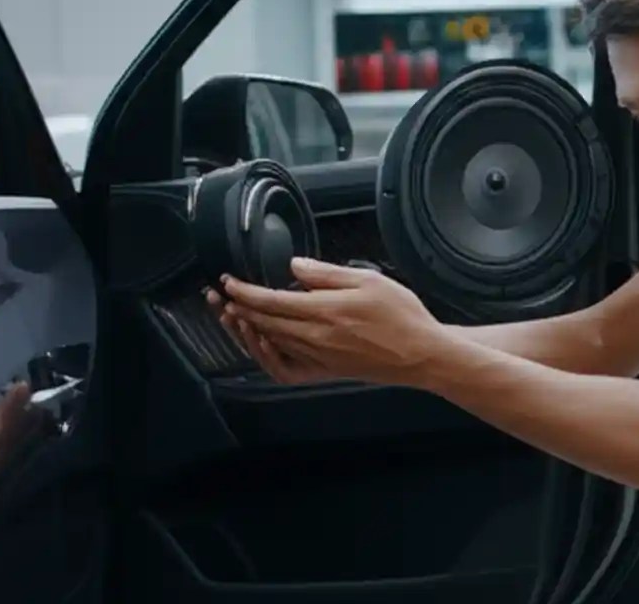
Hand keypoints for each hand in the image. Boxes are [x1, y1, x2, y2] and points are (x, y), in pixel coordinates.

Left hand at [218, 258, 451, 387]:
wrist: (421, 355)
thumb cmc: (401, 316)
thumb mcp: (368, 280)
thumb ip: (326, 273)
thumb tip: (294, 267)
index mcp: (324, 311)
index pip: (270, 301)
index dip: (244, 291)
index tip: (228, 281)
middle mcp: (315, 337)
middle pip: (263, 323)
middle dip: (236, 308)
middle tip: (218, 295)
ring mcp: (318, 358)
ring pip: (269, 343)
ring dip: (246, 329)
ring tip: (231, 315)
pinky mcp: (325, 371)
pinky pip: (285, 367)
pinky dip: (267, 356)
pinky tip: (263, 344)